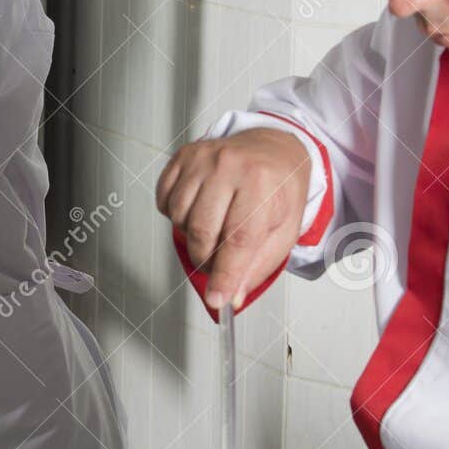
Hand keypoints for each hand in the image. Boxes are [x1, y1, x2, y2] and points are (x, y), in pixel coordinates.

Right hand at [155, 127, 310, 308]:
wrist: (272, 149)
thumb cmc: (279, 188)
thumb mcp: (283, 230)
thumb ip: (257, 265)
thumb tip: (232, 295)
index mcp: (260, 183)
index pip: (237, 239)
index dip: (225, 275)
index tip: (217, 298)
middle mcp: (229, 166)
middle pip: (202, 231)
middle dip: (206, 260)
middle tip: (216, 265)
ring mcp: (202, 158)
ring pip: (179, 217)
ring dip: (191, 236)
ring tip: (212, 229)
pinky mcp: (183, 156)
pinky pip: (165, 199)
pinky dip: (175, 215)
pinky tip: (197, 210)